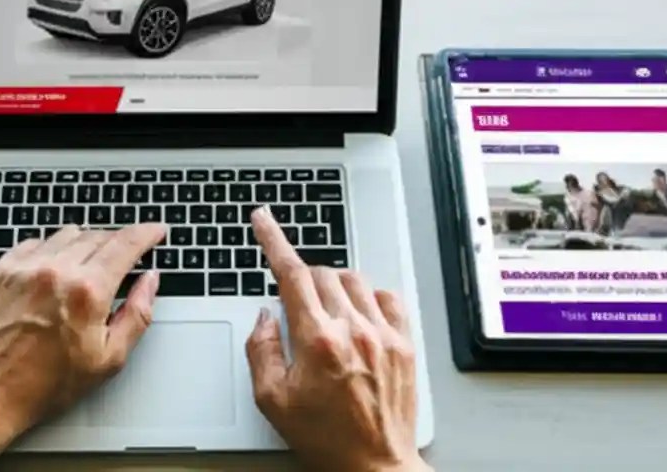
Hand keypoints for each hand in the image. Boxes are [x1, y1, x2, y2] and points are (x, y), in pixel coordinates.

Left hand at [0, 223, 164, 436]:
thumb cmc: (44, 384)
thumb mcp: (108, 359)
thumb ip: (137, 315)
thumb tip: (150, 281)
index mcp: (86, 291)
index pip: (126, 244)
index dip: (146, 233)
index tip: (155, 230)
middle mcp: (56, 271)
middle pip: (98, 236)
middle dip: (118, 243)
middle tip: (123, 259)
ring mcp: (25, 267)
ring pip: (67, 234)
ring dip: (85, 244)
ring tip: (87, 268)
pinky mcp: (2, 270)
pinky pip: (35, 243)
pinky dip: (52, 250)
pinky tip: (54, 269)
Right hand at [246, 207, 427, 471]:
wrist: (375, 466)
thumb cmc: (325, 440)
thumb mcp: (273, 401)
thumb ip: (261, 350)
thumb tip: (265, 316)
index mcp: (318, 341)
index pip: (291, 273)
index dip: (273, 240)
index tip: (263, 220)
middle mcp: (354, 330)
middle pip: (322, 273)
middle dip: (302, 278)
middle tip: (294, 301)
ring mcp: (383, 334)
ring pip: (355, 279)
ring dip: (333, 284)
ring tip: (325, 311)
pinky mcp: (405, 344)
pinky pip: (388, 297)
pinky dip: (369, 296)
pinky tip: (359, 314)